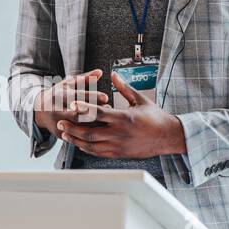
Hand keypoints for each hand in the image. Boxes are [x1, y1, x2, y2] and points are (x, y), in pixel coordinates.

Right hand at [33, 69, 108, 137]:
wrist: (39, 110)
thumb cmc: (58, 94)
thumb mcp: (68, 84)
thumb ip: (85, 78)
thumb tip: (100, 72)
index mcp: (58, 96)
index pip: (77, 97)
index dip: (92, 97)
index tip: (106, 97)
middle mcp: (56, 110)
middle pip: (77, 114)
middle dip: (93, 113)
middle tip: (108, 110)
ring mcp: (57, 123)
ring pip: (77, 127)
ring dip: (93, 124)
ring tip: (106, 119)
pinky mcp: (59, 134)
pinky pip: (75, 136)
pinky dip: (88, 134)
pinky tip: (99, 130)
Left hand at [56, 71, 187, 158]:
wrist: (167, 137)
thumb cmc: (155, 117)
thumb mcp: (140, 99)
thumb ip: (124, 88)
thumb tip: (113, 75)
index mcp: (123, 118)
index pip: (98, 113)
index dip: (83, 109)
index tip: (71, 105)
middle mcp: (119, 133)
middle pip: (89, 132)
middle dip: (72, 128)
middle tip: (61, 123)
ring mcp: (118, 145)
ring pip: (91, 145)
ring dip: (76, 140)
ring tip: (65, 134)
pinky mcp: (119, 154)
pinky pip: (98, 152)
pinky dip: (87, 148)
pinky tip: (79, 143)